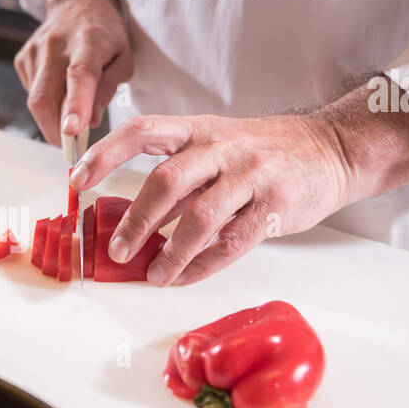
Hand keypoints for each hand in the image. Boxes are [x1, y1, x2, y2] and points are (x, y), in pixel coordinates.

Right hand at [14, 0, 132, 144]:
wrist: (77, 1)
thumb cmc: (105, 34)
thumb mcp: (124, 59)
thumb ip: (107, 91)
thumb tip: (89, 122)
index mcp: (89, 42)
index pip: (79, 76)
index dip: (75, 105)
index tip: (72, 131)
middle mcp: (56, 45)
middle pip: (45, 97)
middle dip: (55, 131)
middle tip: (70, 150)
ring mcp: (35, 51)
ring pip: (35, 100)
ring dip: (51, 119)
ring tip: (70, 115)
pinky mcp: (23, 59)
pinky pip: (31, 92)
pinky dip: (46, 102)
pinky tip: (59, 90)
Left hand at [69, 84, 408, 284]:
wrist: (331, 148)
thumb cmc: (263, 151)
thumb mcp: (217, 146)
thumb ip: (178, 177)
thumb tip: (131, 220)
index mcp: (197, 129)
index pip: (141, 131)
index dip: (105, 154)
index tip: (77, 180)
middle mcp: (220, 148)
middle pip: (165, 180)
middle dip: (135, 220)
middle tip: (115, 249)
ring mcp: (249, 175)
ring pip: (199, 217)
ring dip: (170, 251)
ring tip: (153, 274)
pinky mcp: (273, 205)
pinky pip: (232, 242)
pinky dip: (204, 265)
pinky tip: (185, 277)